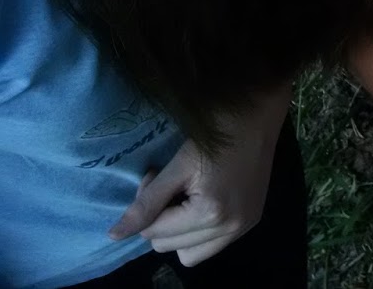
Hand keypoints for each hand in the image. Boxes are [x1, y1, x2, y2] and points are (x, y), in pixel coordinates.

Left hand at [108, 130, 276, 265]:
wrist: (258, 117)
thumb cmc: (216, 133)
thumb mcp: (176, 166)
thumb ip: (146, 202)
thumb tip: (114, 236)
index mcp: (210, 213)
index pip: (153, 232)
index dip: (147, 204)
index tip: (157, 176)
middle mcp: (230, 228)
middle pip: (168, 247)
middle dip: (161, 220)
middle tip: (172, 186)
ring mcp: (243, 228)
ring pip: (190, 255)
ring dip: (180, 234)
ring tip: (187, 201)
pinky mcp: (251, 223)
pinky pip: (213, 245)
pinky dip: (200, 233)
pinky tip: (205, 205)